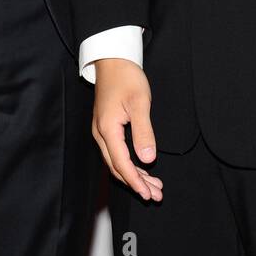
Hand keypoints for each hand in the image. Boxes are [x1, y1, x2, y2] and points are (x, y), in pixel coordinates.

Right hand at [92, 58, 162, 200]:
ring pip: (116, 162)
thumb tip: (147, 158)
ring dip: (133, 175)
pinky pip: (116, 153)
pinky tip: (142, 168)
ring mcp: (101, 131)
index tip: (148, 194)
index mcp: (107, 129)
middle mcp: (100, 133)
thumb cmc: (126, 77)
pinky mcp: (106, 128)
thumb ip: (143, 132)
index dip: (135, 181)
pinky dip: (129, 164)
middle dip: (136, 183)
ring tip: (153, 186)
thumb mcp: (139, 103)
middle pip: (117, 167)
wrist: (112, 60)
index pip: (122, 163)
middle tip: (155, 195)